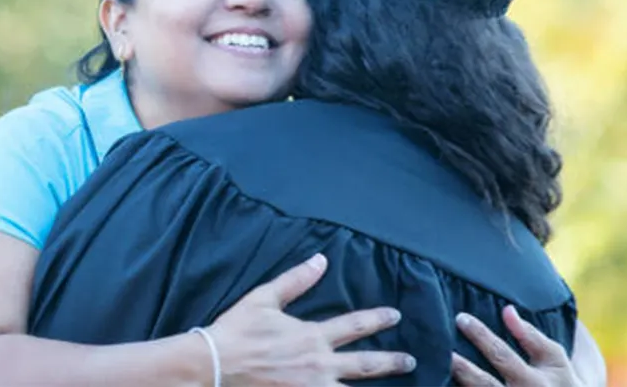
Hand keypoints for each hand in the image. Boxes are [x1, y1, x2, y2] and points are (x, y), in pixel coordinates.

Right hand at [207, 253, 415, 386]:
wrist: (216, 365)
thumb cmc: (238, 330)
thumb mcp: (264, 298)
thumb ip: (295, 280)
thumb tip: (321, 260)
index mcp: (312, 336)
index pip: (355, 326)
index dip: (378, 319)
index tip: (394, 315)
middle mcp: (319, 365)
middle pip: (366, 365)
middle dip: (391, 362)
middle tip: (411, 360)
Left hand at [452, 305, 583, 386]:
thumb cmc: (559, 380)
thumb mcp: (553, 357)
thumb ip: (530, 335)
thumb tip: (507, 310)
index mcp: (535, 383)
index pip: (502, 356)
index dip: (481, 336)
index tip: (461, 318)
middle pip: (484, 383)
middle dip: (461, 366)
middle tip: (441, 347)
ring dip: (460, 382)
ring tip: (435, 367)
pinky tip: (441, 381)